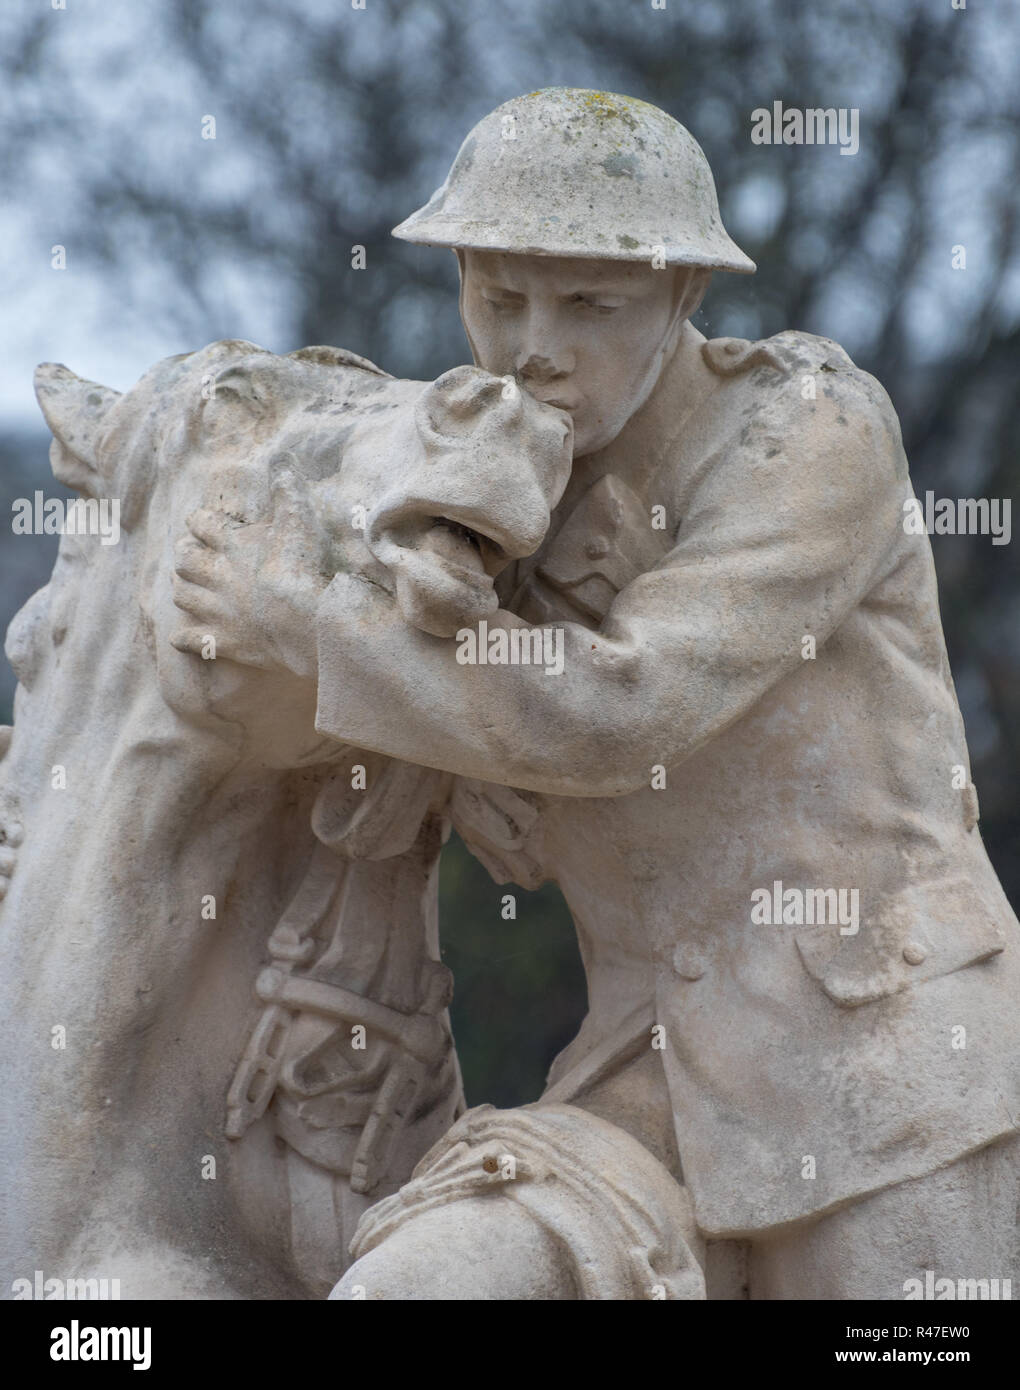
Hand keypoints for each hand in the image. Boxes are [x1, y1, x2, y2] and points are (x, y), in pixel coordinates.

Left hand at [171, 464, 328, 677]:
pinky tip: (183, 636)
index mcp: (231, 545)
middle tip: (190, 554)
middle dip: (185, 555)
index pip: (201, 524)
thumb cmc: (302, 568)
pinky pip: (188, 640)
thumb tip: (282, 458)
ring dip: (183, 589)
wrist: (306, 622)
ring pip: (182, 596)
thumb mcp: (299, 520)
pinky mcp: (221, 641)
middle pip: (184, 561)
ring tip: (188, 587)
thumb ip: (287, 489)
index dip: (199, 521)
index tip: (201, 522)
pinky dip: (184, 638)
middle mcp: (216, 575)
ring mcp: (216, 610)